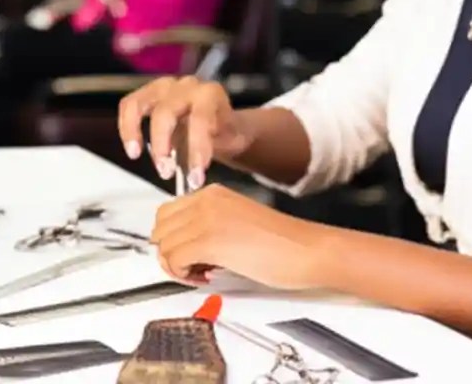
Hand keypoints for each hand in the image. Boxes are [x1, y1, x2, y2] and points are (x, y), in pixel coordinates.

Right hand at [118, 77, 251, 188]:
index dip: (196, 149)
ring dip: (135, 132)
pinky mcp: (146, 92)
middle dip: (163, 144)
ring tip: (135, 155)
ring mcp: (163, 86)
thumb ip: (212, 154)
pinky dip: (126, 128)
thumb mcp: (228, 143)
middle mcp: (185, 86)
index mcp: (210, 95)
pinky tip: (133, 150)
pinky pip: (128, 106)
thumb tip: (193, 180)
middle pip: (166, 112)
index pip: (200, 119)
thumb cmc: (222, 132)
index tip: (195, 179)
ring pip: (140, 104)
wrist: (218, 117)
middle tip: (165, 173)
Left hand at [153, 185, 329, 290]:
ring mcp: (206, 219)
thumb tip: (185, 248)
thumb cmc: (286, 244)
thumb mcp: (238, 223)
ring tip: (201, 273)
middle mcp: (206, 201)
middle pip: (160, 228)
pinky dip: (182, 274)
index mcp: (212, 194)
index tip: (188, 254)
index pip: (167, 213)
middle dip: (170, 252)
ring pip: (163, 245)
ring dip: (176, 266)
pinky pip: (173, 259)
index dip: (173, 239)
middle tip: (192, 267)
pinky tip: (204, 277)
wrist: (311, 250)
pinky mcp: (210, 240)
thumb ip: (210, 227)